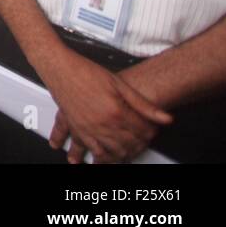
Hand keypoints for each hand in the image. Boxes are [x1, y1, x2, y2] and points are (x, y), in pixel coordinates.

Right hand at [43, 50, 172, 162]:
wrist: (60, 68)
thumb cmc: (86, 72)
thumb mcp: (119, 84)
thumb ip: (143, 104)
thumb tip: (165, 118)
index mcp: (117, 113)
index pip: (142, 132)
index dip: (151, 132)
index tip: (153, 130)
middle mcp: (102, 124)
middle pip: (128, 145)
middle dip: (138, 146)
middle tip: (142, 142)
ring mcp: (88, 129)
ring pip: (109, 152)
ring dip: (119, 156)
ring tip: (125, 155)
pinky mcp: (76, 129)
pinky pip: (88, 148)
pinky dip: (94, 156)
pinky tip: (96, 159)